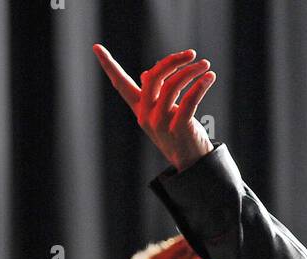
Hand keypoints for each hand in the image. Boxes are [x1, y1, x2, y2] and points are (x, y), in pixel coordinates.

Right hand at [93, 45, 215, 172]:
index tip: (96, 47)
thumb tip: (146, 72)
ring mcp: (161, 123)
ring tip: (205, 65)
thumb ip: (154, 94)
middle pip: (152, 77)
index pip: (121, 85)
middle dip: (171, 61)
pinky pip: (190, 100)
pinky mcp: (178, 128)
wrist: (191, 164)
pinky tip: (210, 77)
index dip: (109, 66)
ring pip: (172, 86)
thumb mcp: (161, 113)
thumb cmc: (177, 134)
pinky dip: (201, 86)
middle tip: (191, 54)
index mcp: (139, 109)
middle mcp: (146, 115)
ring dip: (191, 71)